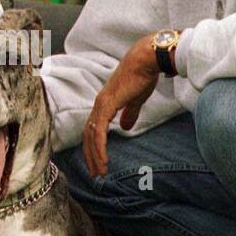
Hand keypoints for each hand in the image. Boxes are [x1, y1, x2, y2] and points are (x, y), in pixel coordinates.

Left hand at [83, 35, 160, 178]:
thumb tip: (125, 127)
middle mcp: (99, 105)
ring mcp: (101, 104)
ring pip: (92, 136)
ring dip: (95, 156)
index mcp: (105, 103)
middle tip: (95, 174)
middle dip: (91, 156)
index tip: (98, 163)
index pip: (94, 130)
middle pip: (88, 136)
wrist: (146, 61)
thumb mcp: (136, 100)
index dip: (94, 147)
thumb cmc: (143, 76)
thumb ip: (129, 113)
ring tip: (99, 172)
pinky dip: (100, 147)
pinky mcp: (107, 105)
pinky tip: (103, 160)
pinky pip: (100, 131)